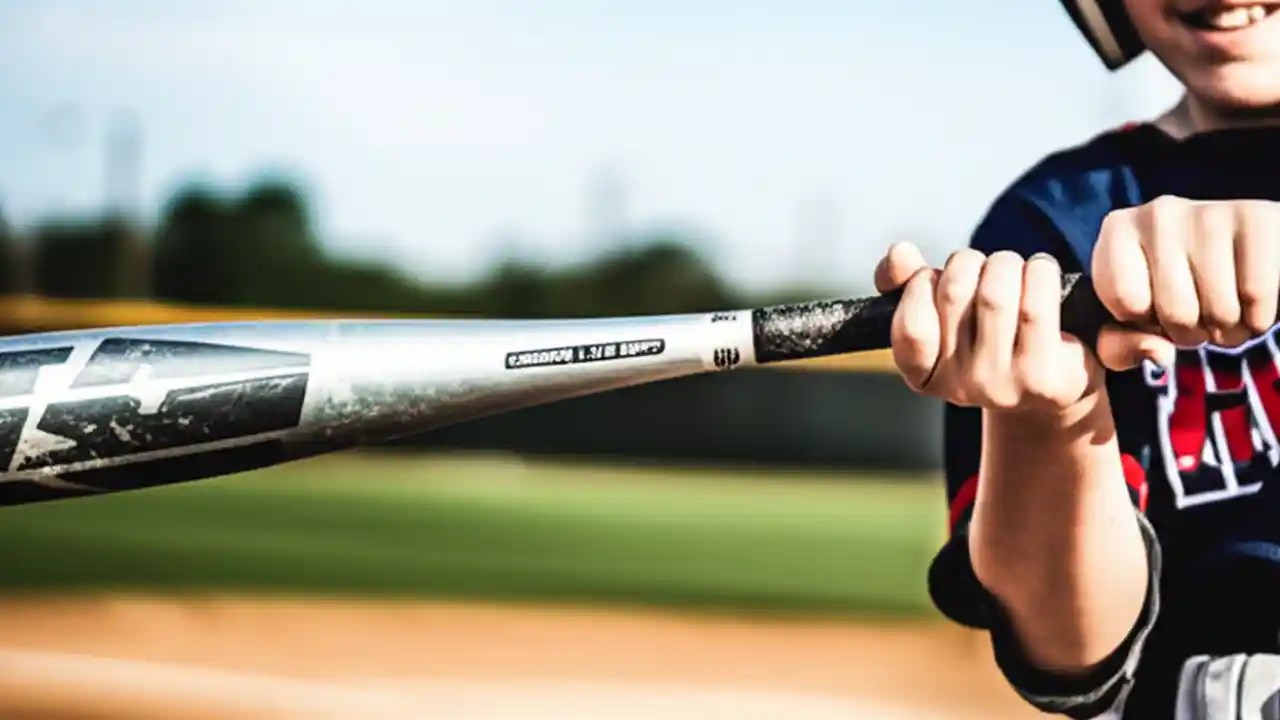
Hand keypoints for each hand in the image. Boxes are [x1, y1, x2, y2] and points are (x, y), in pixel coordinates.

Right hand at [875, 242, 1107, 415]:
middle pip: (955, 292)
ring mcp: (1002, 387)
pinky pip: (1036, 304)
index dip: (919, 285)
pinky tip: (1041, 274)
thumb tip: (899, 252)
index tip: (934, 276)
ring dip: (1006, 263)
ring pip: (996, 293)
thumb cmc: (993, 335)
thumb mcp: (945, 312)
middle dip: (969, 261)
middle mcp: (959, 388)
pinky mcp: (1043, 379)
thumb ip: (909, 281)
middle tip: (983, 267)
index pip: (909, 325)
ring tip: (1014, 270)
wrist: (1056, 378)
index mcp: (924, 375)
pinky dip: (1039, 271)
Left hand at [1092, 196, 1279, 365]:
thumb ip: (1120, 347)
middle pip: (1176, 311)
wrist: (1240, 261)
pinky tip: (1249, 300)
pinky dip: (1257, 316)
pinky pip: (1257, 294)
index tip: (1153, 307)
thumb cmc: (1173, 292)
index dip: (1144, 321)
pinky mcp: (1257, 218)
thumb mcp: (1131, 322)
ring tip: (1224, 308)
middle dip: (1189, 331)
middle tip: (1197, 314)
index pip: (1125, 302)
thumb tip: (1157, 354)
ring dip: (1226, 328)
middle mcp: (1158, 213)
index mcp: (1118, 231)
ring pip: (1220, 309)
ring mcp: (1208, 212)